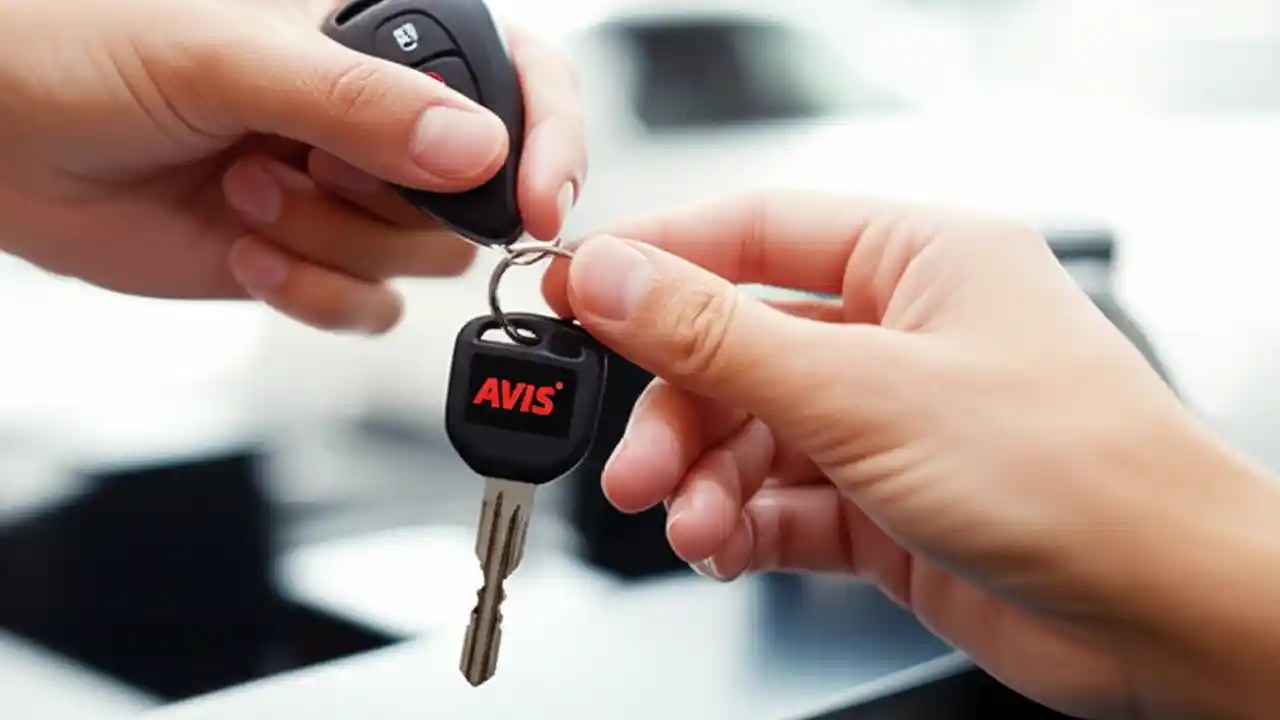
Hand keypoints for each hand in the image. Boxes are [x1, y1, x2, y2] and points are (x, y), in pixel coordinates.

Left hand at [0, 0, 583, 333]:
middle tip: (317, 168)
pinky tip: (247, 248)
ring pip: (423, 258)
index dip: (547, 138)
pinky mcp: (315, 255)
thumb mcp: (227, 57)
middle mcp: (377, 118)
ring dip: (336, 240)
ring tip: (248, 191)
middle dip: (391, 199)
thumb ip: (359, 101)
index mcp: (378, 36)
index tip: (534, 201)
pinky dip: (315, 291)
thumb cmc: (80, 50)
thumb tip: (479, 149)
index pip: (518, 77)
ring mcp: (349, 192)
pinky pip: (370, 307)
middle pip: (476, 192)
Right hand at [542, 192, 1279, 717]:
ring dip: (707, 483)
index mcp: (917, 261)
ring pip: (755, 436)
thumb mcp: (864, 393)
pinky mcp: (885, 506)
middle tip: (633, 463)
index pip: (755, 234)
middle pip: (740, 350)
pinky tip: (724, 549)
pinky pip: (783, 503)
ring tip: (688, 526)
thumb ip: (723, 339)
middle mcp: (902, 335)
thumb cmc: (1075, 475)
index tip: (577, 290)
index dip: (658, 259)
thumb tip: (616, 275)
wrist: (1165, 614)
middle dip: (679, 412)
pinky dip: (743, 528)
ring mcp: (892, 425)